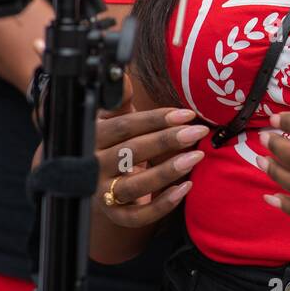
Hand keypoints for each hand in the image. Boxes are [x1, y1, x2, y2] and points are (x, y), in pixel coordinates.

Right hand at [89, 73, 208, 228]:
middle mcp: (93, 165)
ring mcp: (101, 192)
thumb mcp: (112, 117)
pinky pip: (137, 216)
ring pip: (133, 186)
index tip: (187, 114)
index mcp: (94, 137)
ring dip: (166, 172)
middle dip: (167, 141)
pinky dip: (162, 205)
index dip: (156, 119)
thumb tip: (121, 74)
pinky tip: (185, 188)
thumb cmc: (113, 140)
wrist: (91, 175)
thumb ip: (119, 98)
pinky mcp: (113, 213)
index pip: (125, 126)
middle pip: (131, 153)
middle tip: (198, 132)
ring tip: (195, 157)